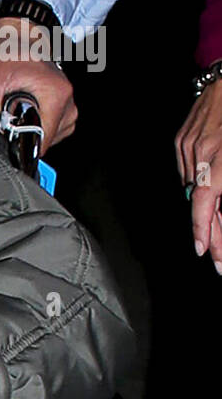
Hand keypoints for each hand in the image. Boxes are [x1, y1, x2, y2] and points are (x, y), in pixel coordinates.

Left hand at [0, 18, 76, 148]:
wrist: (16, 37)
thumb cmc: (3, 53)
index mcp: (56, 96)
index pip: (40, 143)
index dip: (17, 145)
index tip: (4, 133)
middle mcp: (68, 105)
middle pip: (42, 143)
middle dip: (20, 135)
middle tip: (4, 114)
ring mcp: (68, 109)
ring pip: (44, 139)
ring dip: (25, 129)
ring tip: (12, 107)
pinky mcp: (63, 111)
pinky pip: (46, 131)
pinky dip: (31, 125)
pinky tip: (21, 109)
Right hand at [175, 77, 221, 271]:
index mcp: (219, 158)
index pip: (206, 202)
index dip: (205, 229)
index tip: (205, 251)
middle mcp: (198, 154)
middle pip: (199, 203)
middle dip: (209, 233)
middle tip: (216, 258)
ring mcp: (186, 147)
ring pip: (193, 189)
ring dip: (207, 212)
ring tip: (216, 237)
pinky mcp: (181, 140)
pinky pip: (188, 172)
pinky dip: (198, 188)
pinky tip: (210, 199)